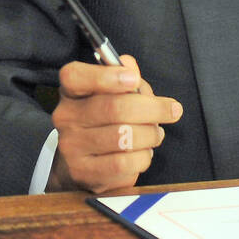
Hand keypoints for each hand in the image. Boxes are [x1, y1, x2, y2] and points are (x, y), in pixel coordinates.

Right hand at [47, 54, 182, 192]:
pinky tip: (143, 153)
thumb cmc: (102, 121)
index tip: (134, 78)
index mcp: (71, 92)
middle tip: (172, 110)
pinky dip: (143, 157)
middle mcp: (66, 118)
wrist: (78, 164)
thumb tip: (130, 66)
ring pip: (124, 137)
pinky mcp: (84, 173)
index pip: (75, 76)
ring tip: (155, 134)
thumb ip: (123, 76)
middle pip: (114, 108)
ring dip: (150, 134)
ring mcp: (72, 147)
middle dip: (152, 108)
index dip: (107, 76)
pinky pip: (124, 164)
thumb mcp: (110, 94)